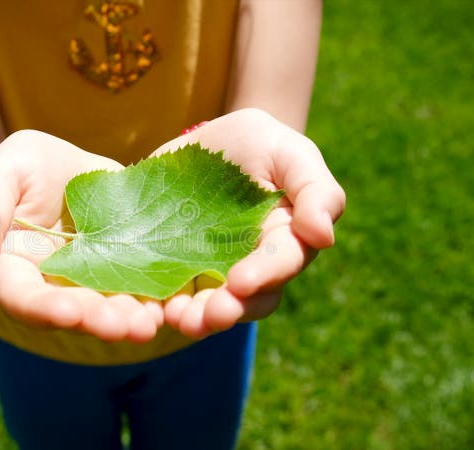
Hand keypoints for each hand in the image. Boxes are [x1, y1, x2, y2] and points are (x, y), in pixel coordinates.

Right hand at [0, 130, 162, 342]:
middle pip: (74, 311)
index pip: (24, 296)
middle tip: (128, 327)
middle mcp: (55, 286)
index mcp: (15, 269)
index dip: (43, 308)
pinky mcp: (127, 268)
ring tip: (153, 323)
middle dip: (100, 320)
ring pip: (110, 307)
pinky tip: (178, 305)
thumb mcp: (0, 177)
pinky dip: (160, 300)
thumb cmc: (19, 169)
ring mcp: (92, 281)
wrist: (58, 168)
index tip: (67, 313)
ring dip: (131, 319)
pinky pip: (143, 288)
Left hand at [155, 109, 345, 337]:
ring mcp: (213, 272)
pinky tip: (150, 310)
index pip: (281, 263)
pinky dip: (161, 306)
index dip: (264, 275)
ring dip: (195, 317)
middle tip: (208, 317)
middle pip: (247, 300)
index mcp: (285, 242)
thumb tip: (323, 236)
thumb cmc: (262, 145)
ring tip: (178, 318)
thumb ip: (316, 191)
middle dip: (229, 310)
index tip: (240, 283)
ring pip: (209, 306)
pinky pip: (171, 295)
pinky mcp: (175, 269)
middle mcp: (252, 268)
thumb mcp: (291, 154)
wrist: (211, 140)